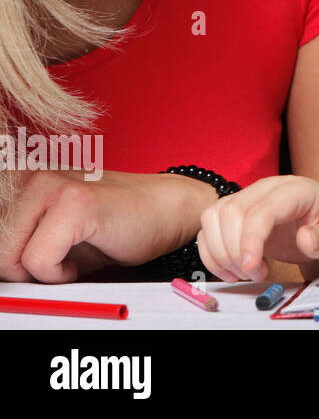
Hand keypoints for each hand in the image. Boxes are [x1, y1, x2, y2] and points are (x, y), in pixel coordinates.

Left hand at [0, 170, 216, 282]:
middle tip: (55, 264)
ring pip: (8, 254)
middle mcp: (33, 177)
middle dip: (19, 270)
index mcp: (24, 182)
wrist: (168, 212)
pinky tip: (80, 263)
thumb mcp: (54, 235)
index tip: (31, 263)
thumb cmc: (114, 227)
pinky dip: (59, 274)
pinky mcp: (77, 201)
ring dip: (38, 272)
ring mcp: (54, 185)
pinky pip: (39, 260)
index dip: (10, 257)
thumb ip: (19, 243)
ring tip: (69, 259)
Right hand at [196, 175, 318, 281]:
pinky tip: (231, 271)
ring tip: (245, 273)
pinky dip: (212, 254)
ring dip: (220, 252)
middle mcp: (268, 189)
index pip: (262, 209)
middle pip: (231, 212)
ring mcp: (250, 199)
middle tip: (255, 274)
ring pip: (214, 217)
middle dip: (235, 250)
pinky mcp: (237, 215)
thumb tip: (306, 239)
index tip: (251, 267)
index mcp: (296, 190)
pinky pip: (209, 229)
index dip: (250, 239)